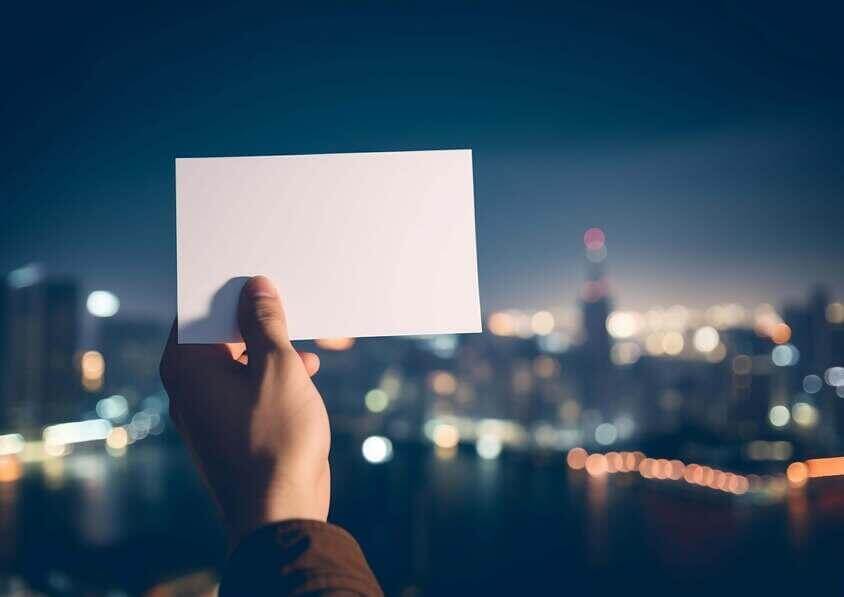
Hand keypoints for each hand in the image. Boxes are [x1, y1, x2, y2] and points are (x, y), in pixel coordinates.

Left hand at [160, 276, 329, 544]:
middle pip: (216, 336)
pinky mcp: (231, 430)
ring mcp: (209, 412)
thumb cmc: (275, 437)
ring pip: (235, 363)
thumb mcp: (278, 366)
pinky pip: (246, 388)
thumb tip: (256, 290)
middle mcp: (189, 388)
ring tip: (302, 341)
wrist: (281, 510)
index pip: (195, 311)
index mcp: (188, 367)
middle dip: (253, 319)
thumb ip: (265, 324)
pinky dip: (270, 375)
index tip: (252, 275)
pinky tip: (304, 372)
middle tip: (285, 300)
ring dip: (268, 348)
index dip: (224, 291)